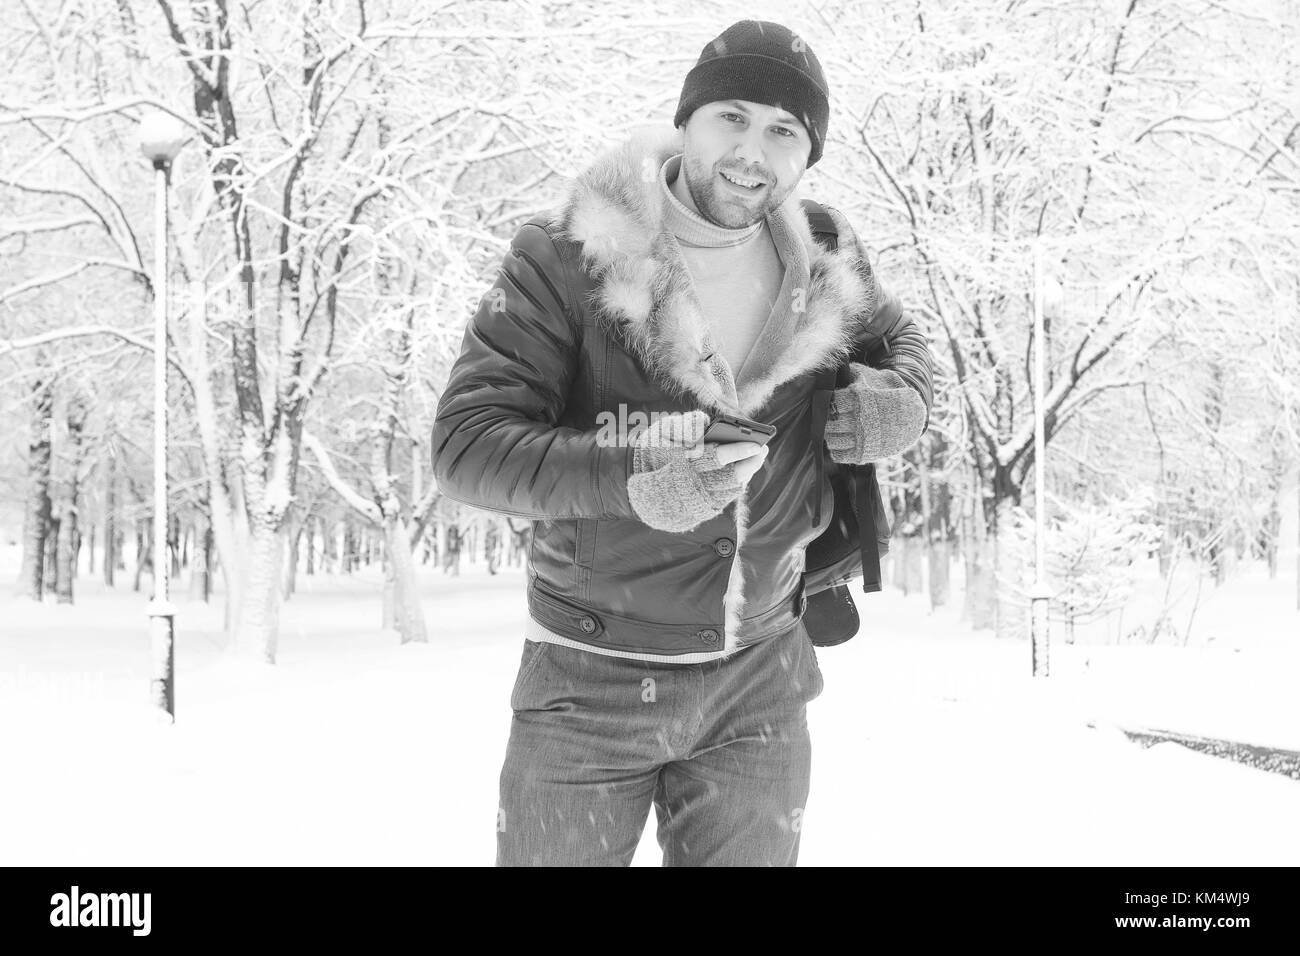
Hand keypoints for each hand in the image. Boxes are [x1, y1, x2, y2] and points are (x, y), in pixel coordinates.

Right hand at [627, 412, 766, 531]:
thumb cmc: (651, 452)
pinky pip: (724, 500)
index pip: (718, 457)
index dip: (739, 450)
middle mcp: (691, 485)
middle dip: (750, 463)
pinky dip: (735, 487)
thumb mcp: (660, 431)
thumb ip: (685, 423)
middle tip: (762, 450)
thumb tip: (706, 422)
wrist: (633, 487)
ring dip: (746, 475)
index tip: (756, 443)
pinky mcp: (698, 512)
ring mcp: (696, 501)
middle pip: (731, 477)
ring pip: (730, 490)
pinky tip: (742, 474)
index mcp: (683, 463)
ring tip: (755, 459)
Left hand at [825, 364, 925, 463]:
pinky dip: (835, 450)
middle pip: (828, 422)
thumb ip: (853, 372)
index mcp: (858, 398)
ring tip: (832, 430)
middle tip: (827, 417)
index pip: (830, 401)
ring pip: (831, 439)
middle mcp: (858, 419)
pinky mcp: (863, 453)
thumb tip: (836, 366)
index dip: (826, 401)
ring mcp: (861, 438)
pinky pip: (839, 455)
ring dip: (829, 435)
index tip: (828, 401)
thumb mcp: (874, 377)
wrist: (911, 417)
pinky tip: (839, 442)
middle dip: (825, 419)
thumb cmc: (888, 393)